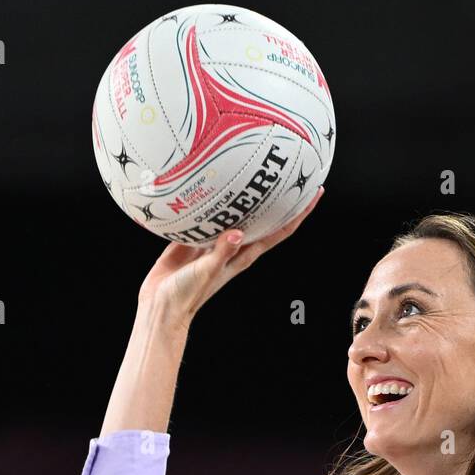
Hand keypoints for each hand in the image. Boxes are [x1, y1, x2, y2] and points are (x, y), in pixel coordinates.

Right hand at [137, 186, 323, 323]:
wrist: (161, 305)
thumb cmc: (187, 295)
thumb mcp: (206, 273)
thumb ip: (221, 253)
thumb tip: (237, 232)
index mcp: (243, 256)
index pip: (278, 232)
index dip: (298, 214)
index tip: (313, 193)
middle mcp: (233, 246)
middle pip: (263, 219)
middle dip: (279, 198)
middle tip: (291, 171)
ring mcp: (214, 241)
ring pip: (236, 213)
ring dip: (245, 196)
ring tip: (254, 169)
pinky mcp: (194, 237)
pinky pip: (207, 214)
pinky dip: (212, 200)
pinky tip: (210, 182)